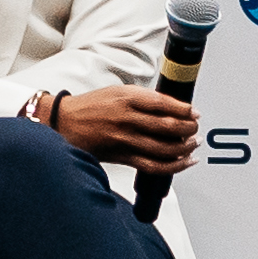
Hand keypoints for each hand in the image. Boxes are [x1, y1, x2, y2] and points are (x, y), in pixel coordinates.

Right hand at [52, 83, 199, 176]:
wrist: (63, 122)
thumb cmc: (90, 107)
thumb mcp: (117, 92)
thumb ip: (143, 99)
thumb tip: (172, 107)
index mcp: (127, 98)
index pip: (164, 104)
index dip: (185, 110)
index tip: (194, 113)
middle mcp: (127, 118)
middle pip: (168, 126)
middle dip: (189, 129)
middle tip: (194, 128)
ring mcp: (124, 139)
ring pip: (164, 148)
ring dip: (185, 147)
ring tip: (192, 144)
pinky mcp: (122, 157)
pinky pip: (153, 165)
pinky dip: (173, 166)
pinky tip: (184, 162)